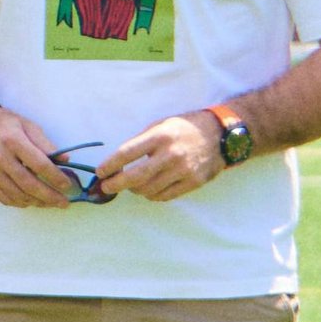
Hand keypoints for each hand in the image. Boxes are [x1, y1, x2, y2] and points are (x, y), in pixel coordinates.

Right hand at [0, 106, 75, 209]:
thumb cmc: (3, 123)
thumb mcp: (27, 125)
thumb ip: (45, 143)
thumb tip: (65, 160)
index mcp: (12, 140)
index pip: (39, 164)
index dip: (56, 177)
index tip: (67, 185)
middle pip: (28, 184)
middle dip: (49, 196)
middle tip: (63, 203)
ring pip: (16, 194)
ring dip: (36, 202)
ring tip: (49, 203)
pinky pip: (3, 198)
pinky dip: (19, 203)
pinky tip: (31, 201)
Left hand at [95, 113, 224, 203]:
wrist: (220, 135)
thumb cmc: (185, 128)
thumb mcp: (161, 125)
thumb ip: (140, 142)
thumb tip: (117, 162)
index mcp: (160, 136)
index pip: (127, 153)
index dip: (109, 165)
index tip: (99, 172)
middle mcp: (171, 154)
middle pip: (135, 177)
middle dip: (115, 184)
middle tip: (106, 187)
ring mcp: (184, 170)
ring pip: (148, 190)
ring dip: (135, 190)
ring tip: (132, 185)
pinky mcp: (194, 182)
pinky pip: (165, 196)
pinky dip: (152, 195)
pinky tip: (149, 189)